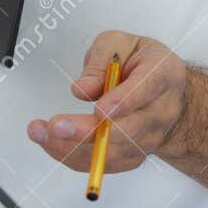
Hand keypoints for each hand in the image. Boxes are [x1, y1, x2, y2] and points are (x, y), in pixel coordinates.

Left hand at [27, 32, 190, 173]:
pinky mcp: (134, 156)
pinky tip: (51, 142)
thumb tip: (83, 88)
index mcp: (163, 74)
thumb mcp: (121, 44)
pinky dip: (73, 155)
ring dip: (71, 146)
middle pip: (127, 129)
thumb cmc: (142, 64)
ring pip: (111, 152)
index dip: (123, 102)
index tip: (99, 110)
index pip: (146, 89)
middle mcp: (161, 111)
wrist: (168, 95)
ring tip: (39, 131)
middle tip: (55, 125)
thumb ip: (102, 59)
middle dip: (87, 130)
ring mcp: (150, 138)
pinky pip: (102, 163)